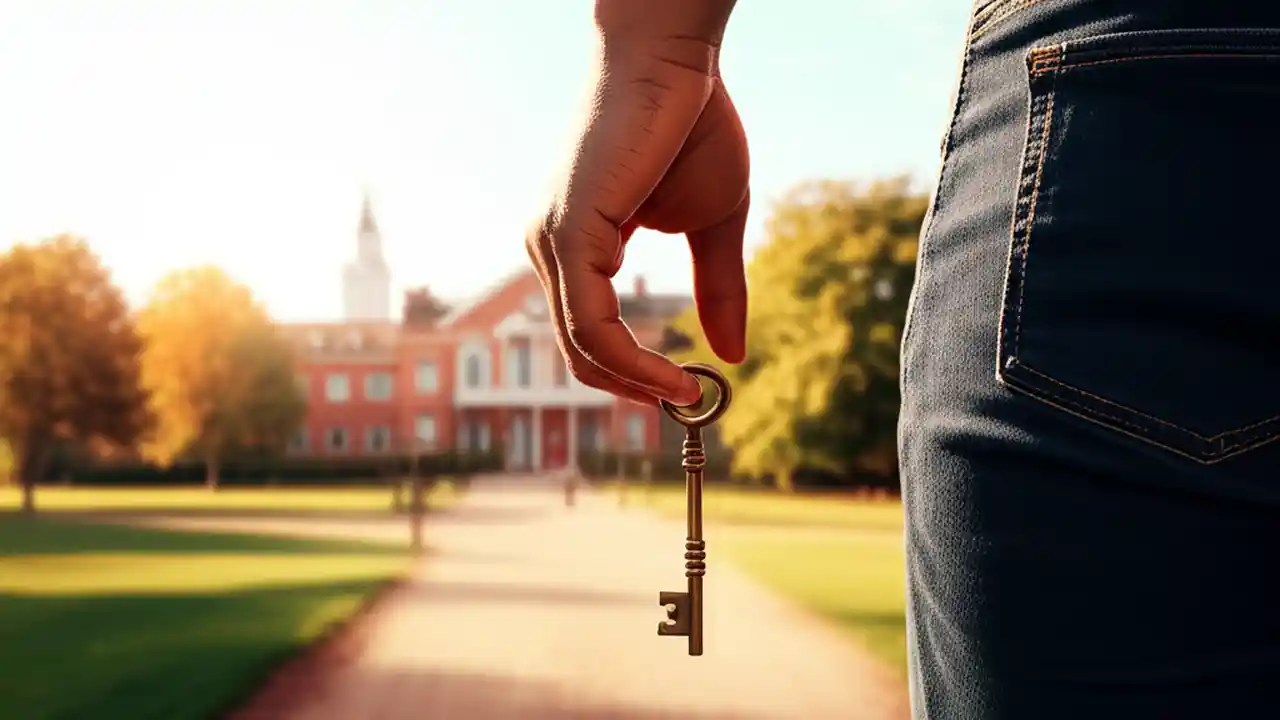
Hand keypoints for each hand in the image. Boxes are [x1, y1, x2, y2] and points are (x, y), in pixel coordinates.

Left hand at [526, 2, 748, 406]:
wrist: (677, 62)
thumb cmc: (691, 127)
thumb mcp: (713, 224)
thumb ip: (717, 288)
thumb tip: (732, 355)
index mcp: (577, 245)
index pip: (592, 332)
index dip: (635, 372)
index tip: (686, 391)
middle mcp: (550, 247)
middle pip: (580, 350)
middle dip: (633, 388)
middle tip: (685, 403)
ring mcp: (551, 242)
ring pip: (582, 345)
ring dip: (635, 383)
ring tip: (685, 394)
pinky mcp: (566, 234)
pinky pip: (590, 323)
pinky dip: (630, 360)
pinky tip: (672, 375)